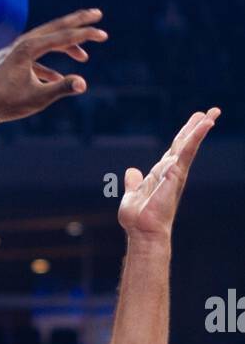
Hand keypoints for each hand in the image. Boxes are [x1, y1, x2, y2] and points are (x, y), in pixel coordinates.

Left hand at [0, 9, 106, 135]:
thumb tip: (83, 84)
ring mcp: (13, 52)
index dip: (85, 35)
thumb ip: (62, 88)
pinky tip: (57, 77)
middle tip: (97, 14)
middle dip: (77, 22)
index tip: (104, 34)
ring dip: (64, 48)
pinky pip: (33, 58)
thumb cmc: (6, 104)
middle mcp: (20, 44)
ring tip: (83, 56)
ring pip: (45, 43)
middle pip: (54, 28)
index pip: (63, 36)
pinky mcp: (9, 62)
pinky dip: (47, 65)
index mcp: (28, 48)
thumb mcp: (38, 98)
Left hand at [118, 108, 220, 240]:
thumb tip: (131, 172)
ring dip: (200, 129)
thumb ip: (133, 183)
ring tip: (212, 114)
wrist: (142, 231)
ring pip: (189, 145)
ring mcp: (175, 172)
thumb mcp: (132, 195)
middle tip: (211, 111)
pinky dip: (194, 138)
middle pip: (185, 144)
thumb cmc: (138, 218)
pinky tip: (203, 126)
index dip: (184, 136)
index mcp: (162, 174)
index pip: (175, 150)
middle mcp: (172, 171)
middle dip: (197, 127)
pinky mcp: (176, 174)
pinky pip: (186, 152)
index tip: (194, 122)